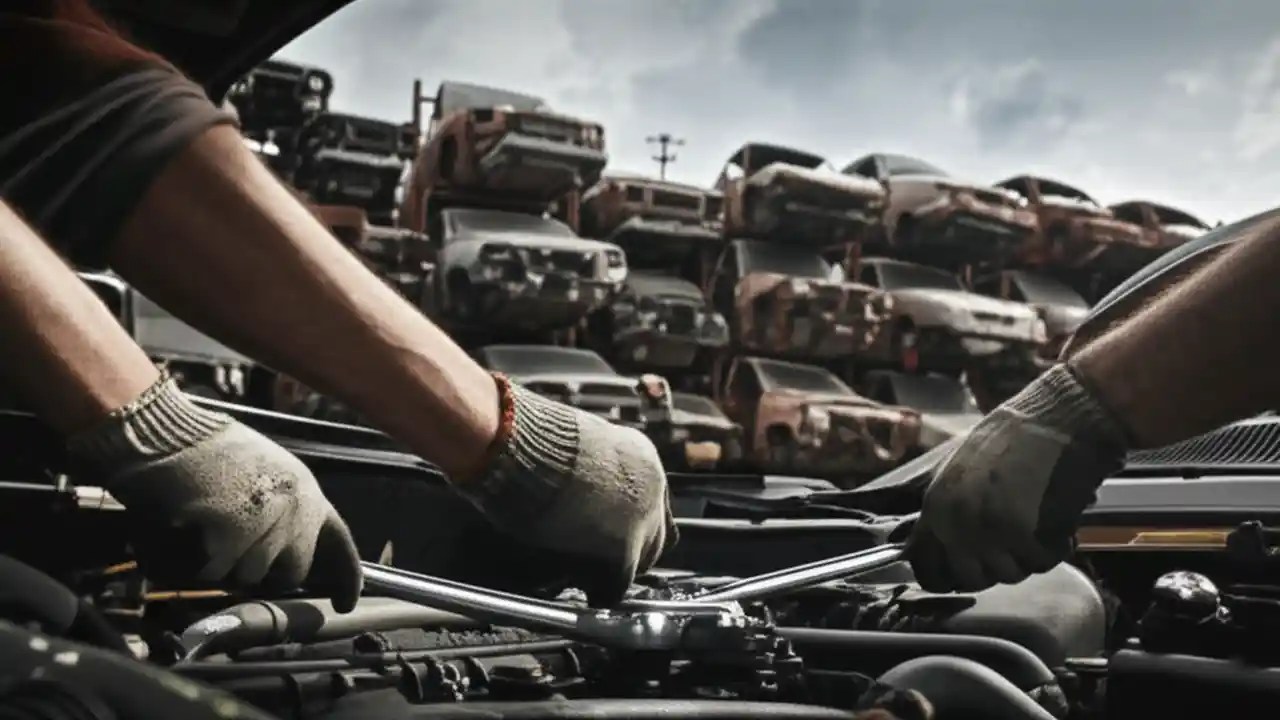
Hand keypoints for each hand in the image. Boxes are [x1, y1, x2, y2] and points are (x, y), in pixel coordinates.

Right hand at [68, 376, 362, 610]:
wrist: (170, 434)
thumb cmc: (207, 449)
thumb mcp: (266, 473)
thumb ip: (283, 510)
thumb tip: (280, 550)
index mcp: (308, 493)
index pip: (340, 545)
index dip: (344, 578)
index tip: (344, 604)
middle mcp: (298, 513)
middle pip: (291, 572)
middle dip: (264, 570)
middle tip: (230, 546)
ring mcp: (269, 528)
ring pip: (249, 578)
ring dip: (225, 566)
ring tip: (203, 529)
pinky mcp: (234, 541)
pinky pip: (215, 575)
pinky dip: (196, 564)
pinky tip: (185, 531)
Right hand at [454, 378, 675, 604]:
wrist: (520, 443)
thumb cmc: (530, 439)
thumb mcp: (575, 445)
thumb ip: (588, 470)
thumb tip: (575, 490)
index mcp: (641, 456)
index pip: (652, 501)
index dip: (630, 522)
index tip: (610, 531)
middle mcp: (652, 485)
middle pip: (657, 534)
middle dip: (631, 549)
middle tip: (602, 560)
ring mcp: (642, 518)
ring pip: (643, 560)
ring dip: (618, 569)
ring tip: (592, 577)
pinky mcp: (623, 549)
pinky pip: (617, 585)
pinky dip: (602, 590)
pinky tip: (586, 592)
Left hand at [907, 364, 1128, 592]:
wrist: (1054, 420)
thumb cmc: (1013, 438)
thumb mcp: (959, 469)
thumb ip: (947, 508)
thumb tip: (938, 541)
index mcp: (935, 505)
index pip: (925, 565)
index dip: (944, 577)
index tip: (961, 576)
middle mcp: (955, 523)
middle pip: (970, 578)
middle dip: (994, 567)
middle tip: (1013, 544)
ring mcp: (988, 531)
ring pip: (1009, 574)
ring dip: (1026, 557)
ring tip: (1036, 525)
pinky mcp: (1023, 535)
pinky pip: (1040, 563)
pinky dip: (1054, 548)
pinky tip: (1058, 523)